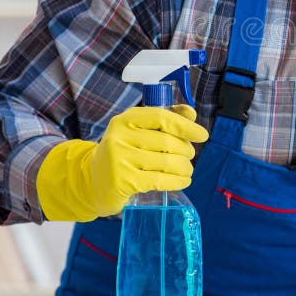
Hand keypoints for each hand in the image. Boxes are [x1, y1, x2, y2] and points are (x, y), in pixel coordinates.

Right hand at [37, 104, 208, 220]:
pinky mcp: (123, 182)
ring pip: (166, 162)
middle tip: (190, 155)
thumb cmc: (124, 151)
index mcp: (125, 120)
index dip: (186, 126)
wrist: (92, 180)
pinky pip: (160, 180)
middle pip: (167, 142)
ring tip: (187, 169)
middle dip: (185, 150)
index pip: (162, 117)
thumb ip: (166, 118)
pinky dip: (178, 181)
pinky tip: (184, 181)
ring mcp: (120, 160)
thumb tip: (191, 112)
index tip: (203, 135)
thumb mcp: (139, 130)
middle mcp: (120, 137)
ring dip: (184, 167)